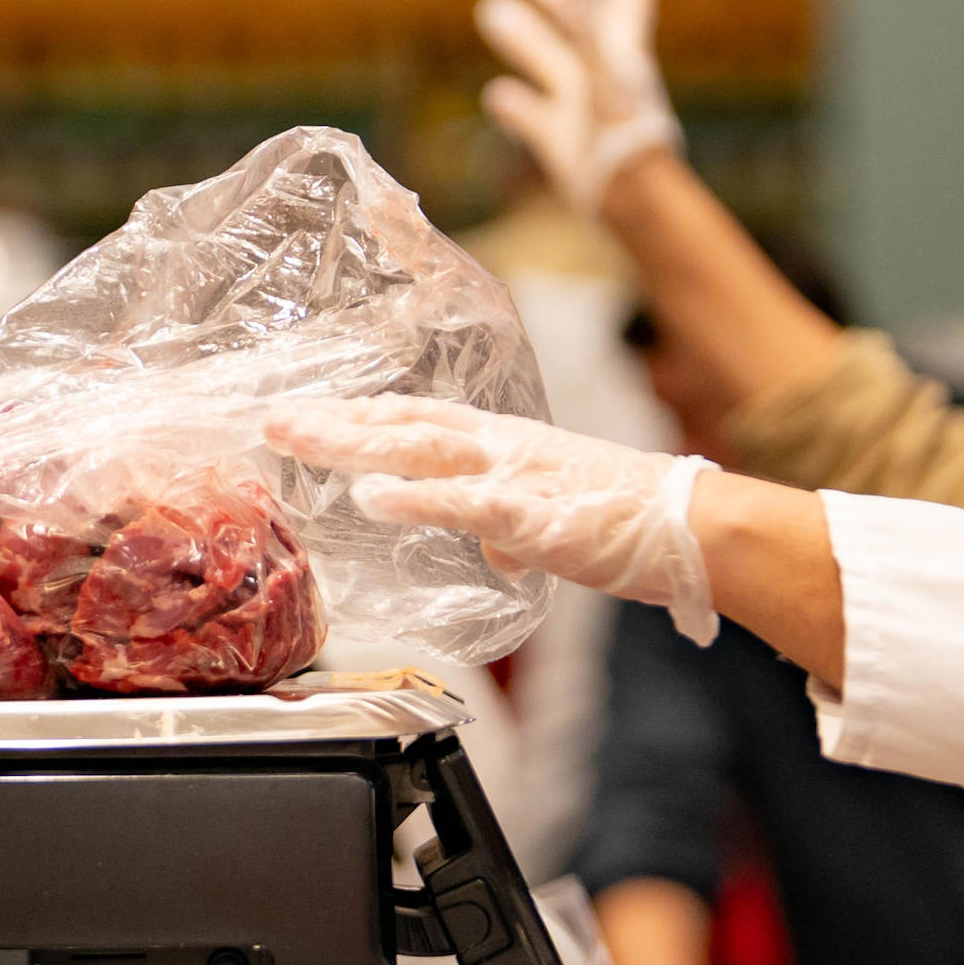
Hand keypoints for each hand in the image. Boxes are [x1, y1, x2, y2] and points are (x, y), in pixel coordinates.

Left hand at [267, 396, 718, 644]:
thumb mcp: (555, 522)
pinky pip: (464, 504)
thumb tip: (498, 551)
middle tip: (272, 418)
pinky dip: (414, 499)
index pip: (417, 419)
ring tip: (297, 438)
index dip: (358, 414)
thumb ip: (514, 530)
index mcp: (504, 444)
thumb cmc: (628, 524)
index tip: (306, 413)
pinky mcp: (534, 516)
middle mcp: (501, 447)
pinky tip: (370, 498)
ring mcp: (516, 476)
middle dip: (334, 420)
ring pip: (421, 449)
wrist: (691, 530)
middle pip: (403, 423)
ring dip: (354, 443)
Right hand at [476, 0, 680, 211]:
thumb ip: (583, 20)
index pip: (623, 0)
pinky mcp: (565, 148)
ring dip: (524, 40)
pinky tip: (496, 95)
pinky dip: (515, 104)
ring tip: (491, 11)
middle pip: (578, 29)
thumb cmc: (623, 131)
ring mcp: (582, 113)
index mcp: (620, 52)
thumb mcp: (602, 65)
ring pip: (548, 66)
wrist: (633, 206)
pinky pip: (535, 120)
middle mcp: (602, 78)